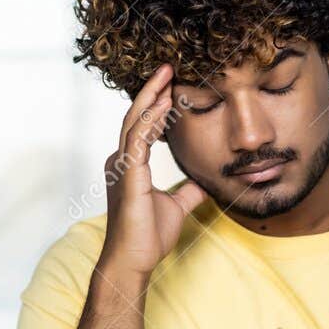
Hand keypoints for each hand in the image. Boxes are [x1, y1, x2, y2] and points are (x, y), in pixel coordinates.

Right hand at [98, 63, 207, 281]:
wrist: (134, 261)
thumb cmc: (148, 237)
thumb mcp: (177, 207)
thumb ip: (189, 190)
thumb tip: (206, 180)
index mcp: (130, 165)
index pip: (143, 127)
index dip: (156, 105)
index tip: (172, 87)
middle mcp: (121, 161)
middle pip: (136, 117)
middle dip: (152, 91)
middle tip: (168, 68)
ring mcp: (122, 167)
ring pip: (134, 122)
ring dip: (151, 98)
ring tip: (166, 76)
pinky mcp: (127, 175)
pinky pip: (137, 140)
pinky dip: (150, 121)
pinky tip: (163, 105)